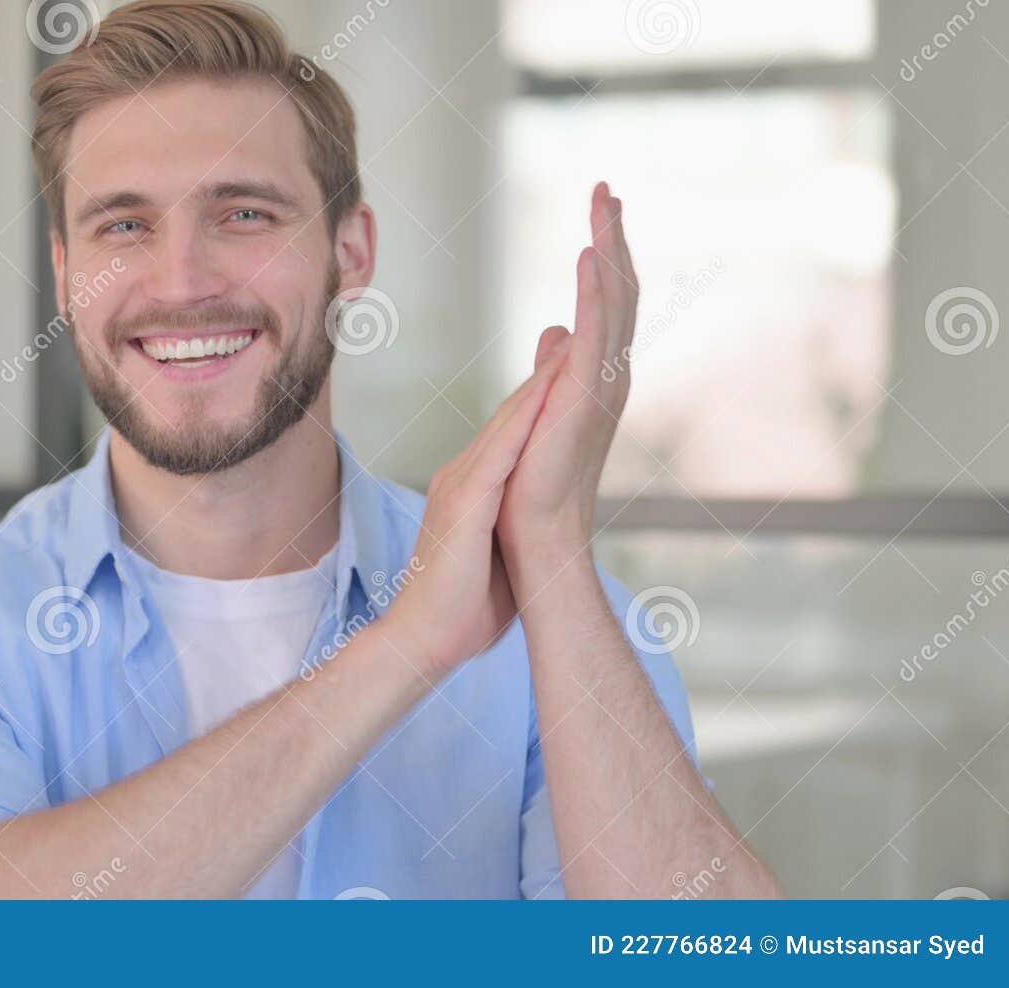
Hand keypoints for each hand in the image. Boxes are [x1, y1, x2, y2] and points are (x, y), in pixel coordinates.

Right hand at [382, 334, 570, 675]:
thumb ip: (515, 524)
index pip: (518, 429)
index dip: (549, 392)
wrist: (423, 640)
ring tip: (579, 340)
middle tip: (586, 327)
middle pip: (516, 411)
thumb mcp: (498, 552)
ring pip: (510, 421)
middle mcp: (466, 474)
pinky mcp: (465, 501)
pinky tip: (551, 392)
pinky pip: (500, 451)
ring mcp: (462, 483)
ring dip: (545, 379)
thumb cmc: (463, 608)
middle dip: (552, 368)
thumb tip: (538, 525)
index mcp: (476, 485)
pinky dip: (526, 418)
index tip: (580, 359)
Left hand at [497, 182, 638, 563]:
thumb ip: (553, 367)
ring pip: (613, 301)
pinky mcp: (584, 397)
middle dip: (612, 237)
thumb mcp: (540, 409)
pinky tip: (591, 251)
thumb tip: (554, 329)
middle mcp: (607, 376)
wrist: (536, 538)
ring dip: (609, 246)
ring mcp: (601, 385)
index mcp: (593, 378)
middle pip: (616, 292)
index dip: (605, 258)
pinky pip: (596, 330)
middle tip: (605, 189)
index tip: (600, 213)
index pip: (604, 305)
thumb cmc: (532, 487)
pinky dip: (597, 289)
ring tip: (603, 199)